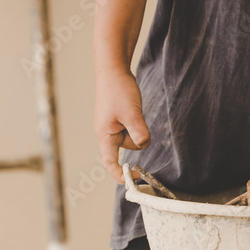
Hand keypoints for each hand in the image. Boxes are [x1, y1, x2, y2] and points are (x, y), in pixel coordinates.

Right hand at [95, 68, 149, 183]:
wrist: (112, 71)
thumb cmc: (118, 90)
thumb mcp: (132, 112)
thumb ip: (139, 132)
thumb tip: (144, 145)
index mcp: (105, 135)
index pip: (110, 163)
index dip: (121, 175)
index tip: (136, 178)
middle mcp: (106, 133)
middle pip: (127, 147)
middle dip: (136, 138)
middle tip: (135, 117)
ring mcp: (111, 126)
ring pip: (131, 137)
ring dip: (137, 128)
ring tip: (133, 109)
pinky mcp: (117, 119)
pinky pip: (130, 128)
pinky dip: (135, 122)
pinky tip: (132, 108)